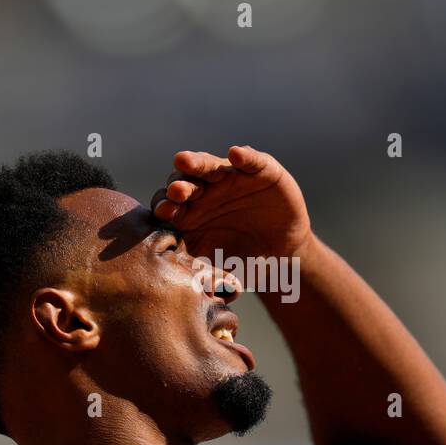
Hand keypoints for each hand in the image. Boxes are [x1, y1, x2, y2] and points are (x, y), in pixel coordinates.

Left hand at [149, 146, 312, 262]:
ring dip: (197, 163)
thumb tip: (185, 290)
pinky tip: (236, 154)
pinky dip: (244, 156)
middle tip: (175, 192)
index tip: (163, 213)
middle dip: (177, 185)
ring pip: (209, 165)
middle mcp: (205, 190)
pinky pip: (251, 160)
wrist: (282, 255)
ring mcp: (230, 177)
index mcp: (188, 213)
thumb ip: (200, 275)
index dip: (164, 207)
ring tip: (185, 162)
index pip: (168, 205)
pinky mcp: (260, 170)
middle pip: (184, 181)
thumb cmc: (242, 262)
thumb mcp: (219, 270)